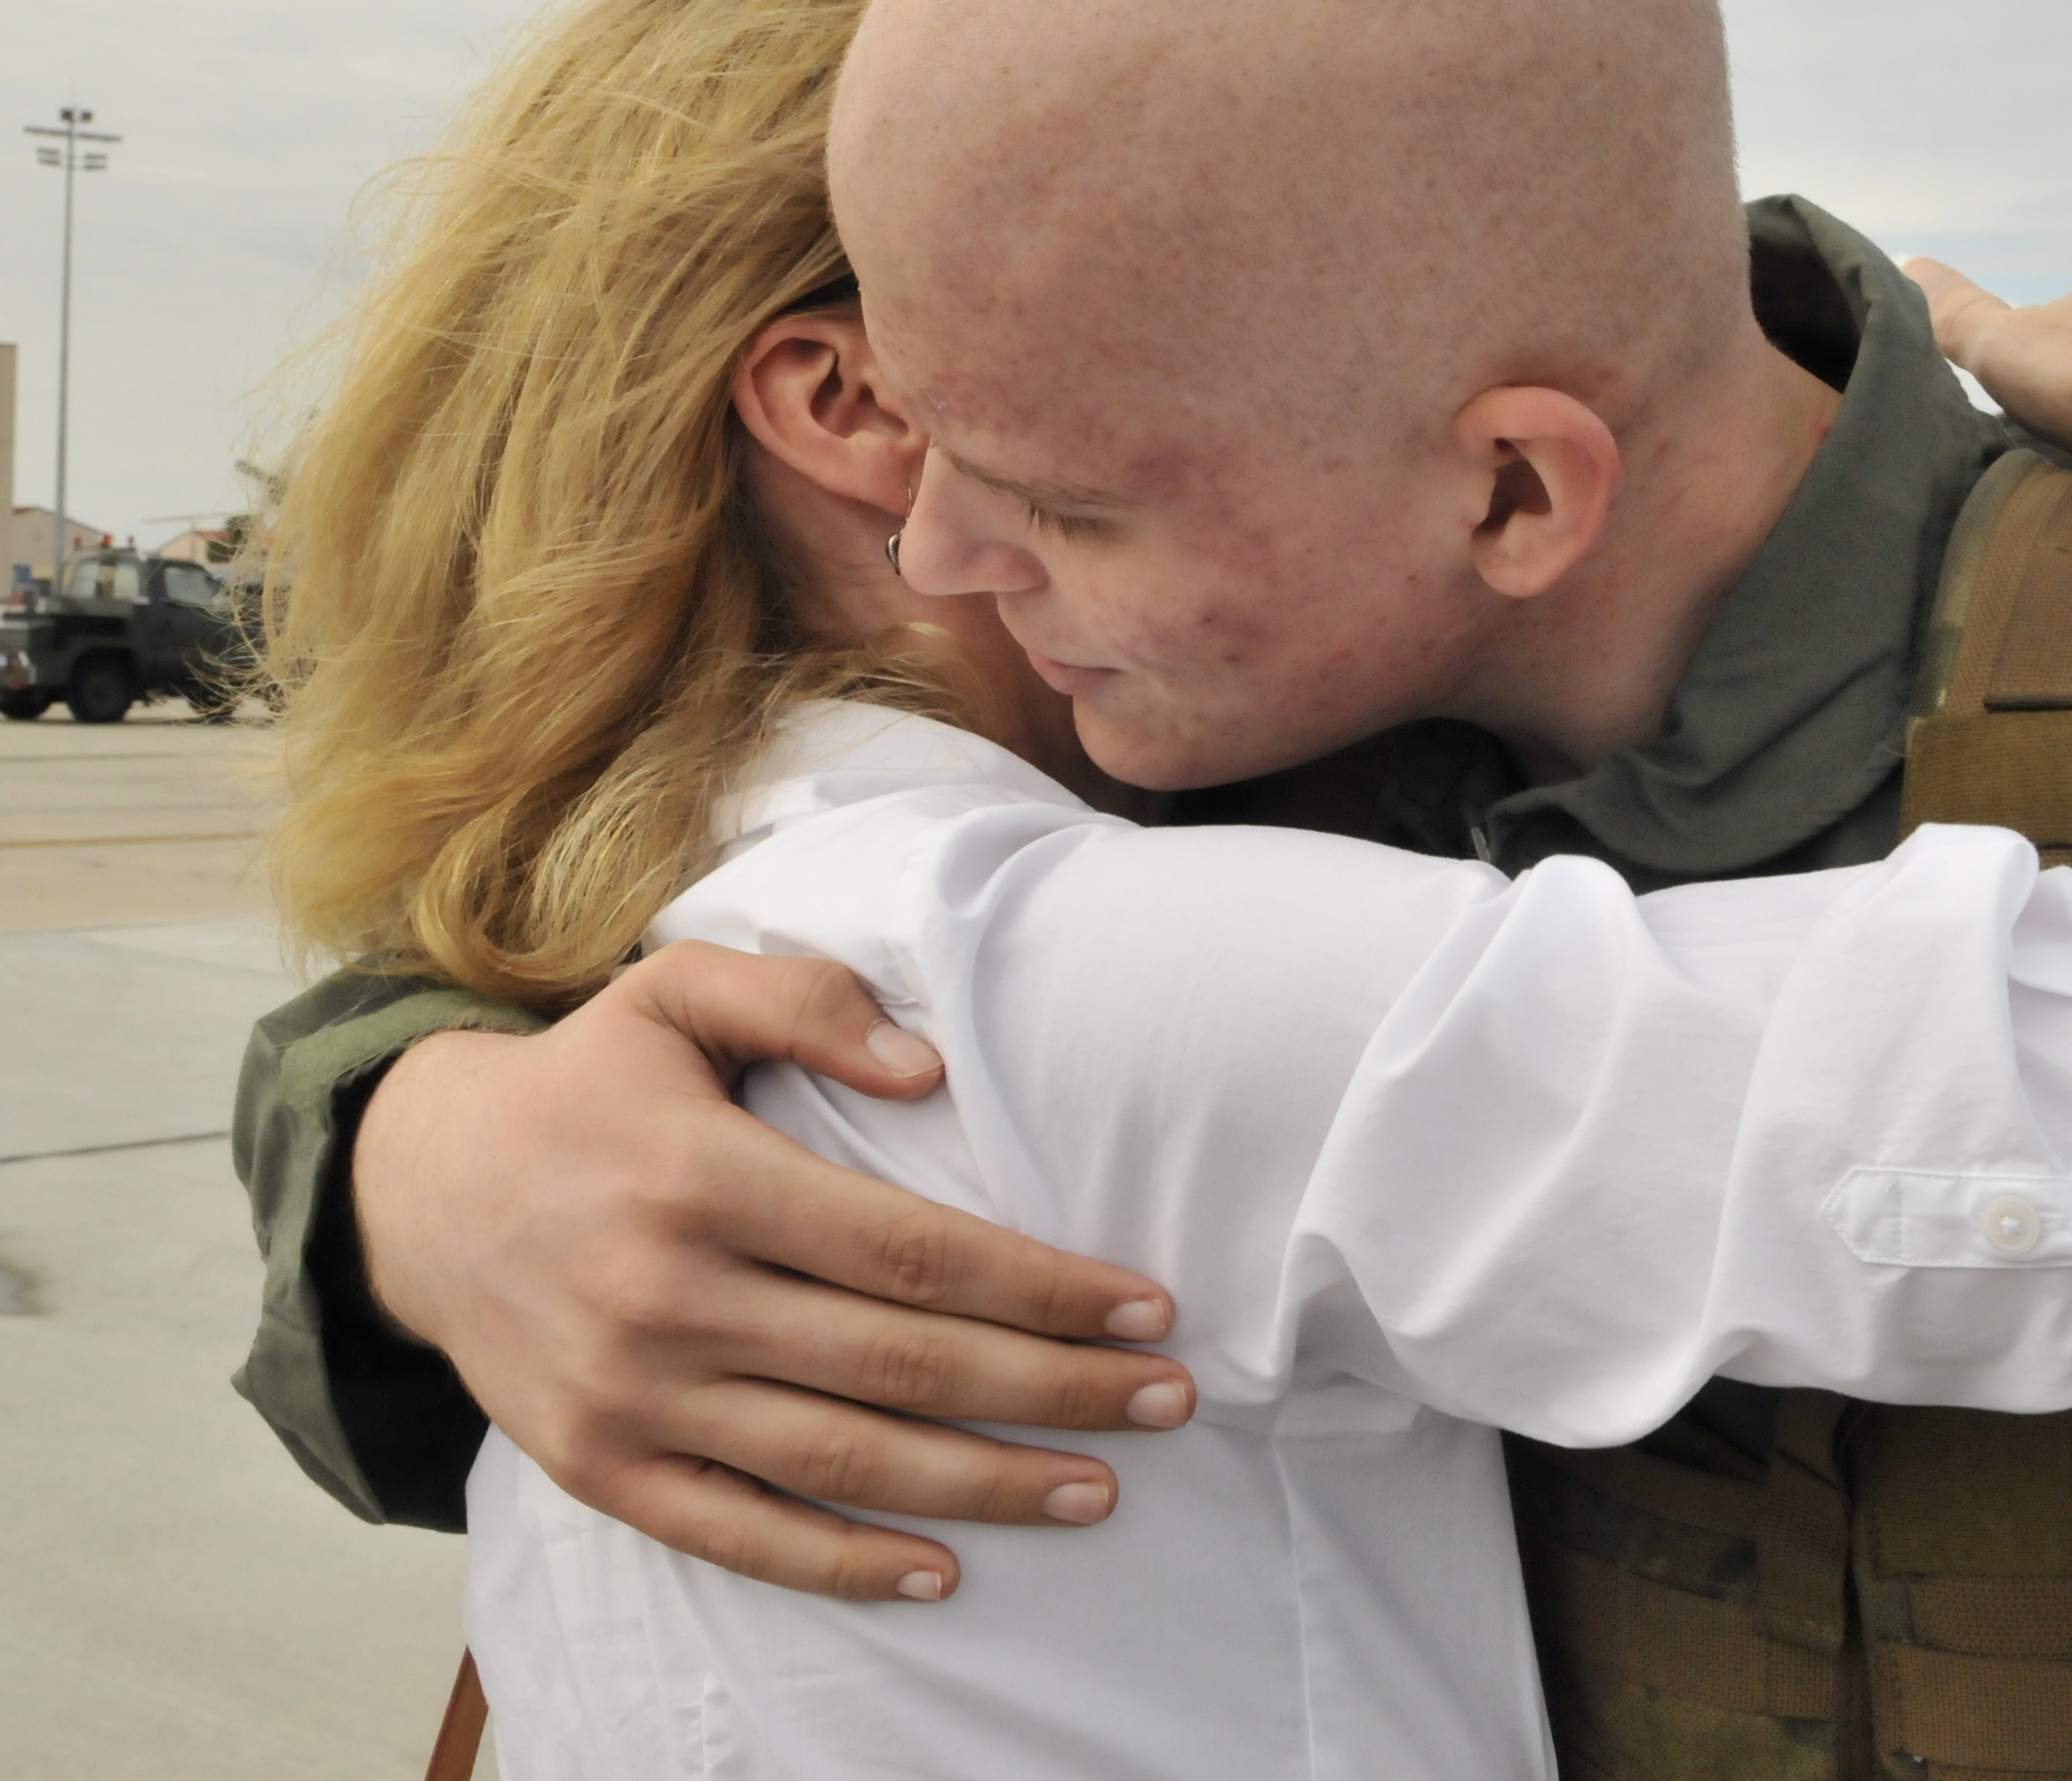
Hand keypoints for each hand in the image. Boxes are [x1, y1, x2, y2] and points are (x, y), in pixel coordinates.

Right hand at [355, 941, 1197, 1602]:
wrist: (412, 1188)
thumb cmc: (584, 1082)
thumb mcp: (676, 991)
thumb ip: (806, 1000)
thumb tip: (928, 1068)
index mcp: (706, 1179)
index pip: (913, 1253)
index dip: (1041, 1289)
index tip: (1146, 1309)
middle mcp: (669, 1297)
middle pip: (901, 1365)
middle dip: (1054, 1392)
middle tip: (1169, 1402)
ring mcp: (631, 1396)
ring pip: (840, 1462)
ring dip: (983, 1485)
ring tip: (1098, 1488)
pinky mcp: (597, 1467)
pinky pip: (737, 1533)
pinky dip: (843, 1564)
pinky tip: (942, 1569)